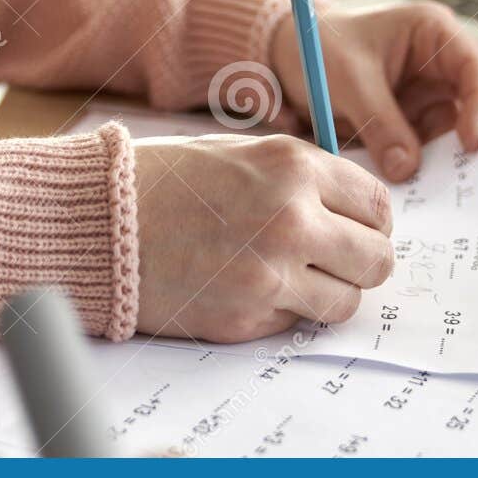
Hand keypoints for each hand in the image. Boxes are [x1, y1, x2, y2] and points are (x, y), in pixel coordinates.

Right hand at [132, 133, 394, 343]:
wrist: (99, 221)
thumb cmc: (165, 181)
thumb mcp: (244, 155)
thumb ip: (303, 180)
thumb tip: (353, 213)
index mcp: (295, 167)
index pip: (378, 205)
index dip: (373, 222)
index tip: (358, 229)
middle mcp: (292, 219)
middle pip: (377, 259)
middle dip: (362, 262)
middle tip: (336, 261)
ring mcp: (271, 273)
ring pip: (347, 302)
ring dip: (329, 294)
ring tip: (294, 279)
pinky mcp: (247, 316)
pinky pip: (297, 322)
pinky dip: (285, 312)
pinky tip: (249, 288)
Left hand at [268, 1, 477, 181]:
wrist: (286, 60)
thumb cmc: (318, 50)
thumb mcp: (347, 82)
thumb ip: (379, 123)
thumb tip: (408, 169)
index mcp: (432, 33)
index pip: (474, 68)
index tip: (471, 142)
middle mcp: (439, 63)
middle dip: (475, 135)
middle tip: (470, 171)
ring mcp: (429, 94)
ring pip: (458, 131)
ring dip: (451, 157)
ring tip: (447, 186)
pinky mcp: (414, 122)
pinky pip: (432, 147)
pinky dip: (430, 166)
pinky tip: (426, 186)